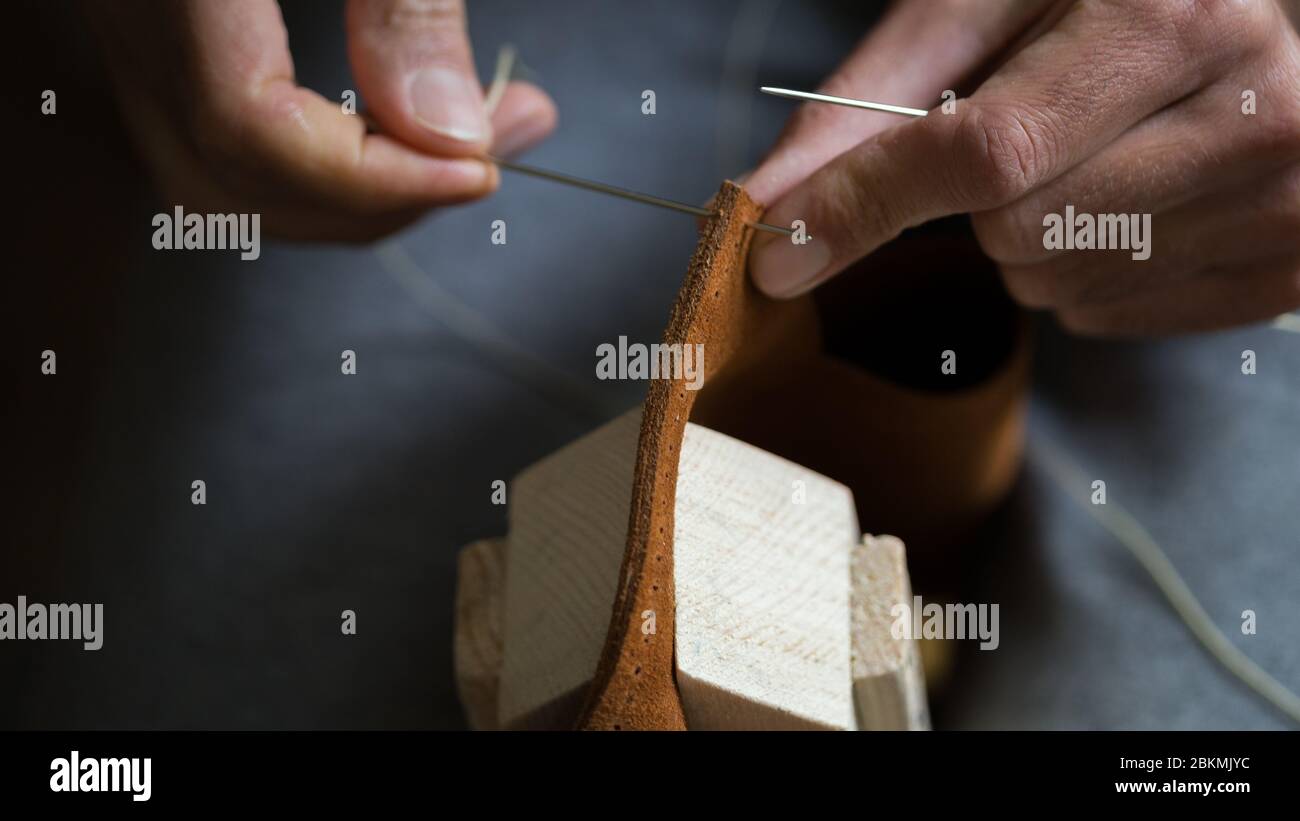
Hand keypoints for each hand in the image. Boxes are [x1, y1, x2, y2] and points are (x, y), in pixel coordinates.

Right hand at [86, 0, 556, 240]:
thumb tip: (447, 133)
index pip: (244, 129)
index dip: (372, 179)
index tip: (481, 167)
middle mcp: (129, 0)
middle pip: (232, 176)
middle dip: (378, 197)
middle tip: (495, 152)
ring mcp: (133, 13)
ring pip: (220, 169)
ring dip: (355, 187)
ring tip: (468, 144)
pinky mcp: (162, 14)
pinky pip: (223, 125)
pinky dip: (320, 150)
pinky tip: (394, 118)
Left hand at [747, 0, 1299, 335]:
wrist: (1239, 24)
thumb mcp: (978, 10)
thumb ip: (865, 106)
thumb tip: (765, 207)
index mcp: (1171, 17)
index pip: (988, 152)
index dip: (866, 204)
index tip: (779, 250)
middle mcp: (1251, 110)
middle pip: (1015, 232)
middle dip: (976, 201)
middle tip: (1029, 134)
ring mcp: (1284, 201)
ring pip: (1056, 284)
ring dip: (1030, 239)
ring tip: (1090, 157)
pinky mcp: (1287, 268)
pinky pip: (1108, 314)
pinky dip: (1084, 271)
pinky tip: (1129, 199)